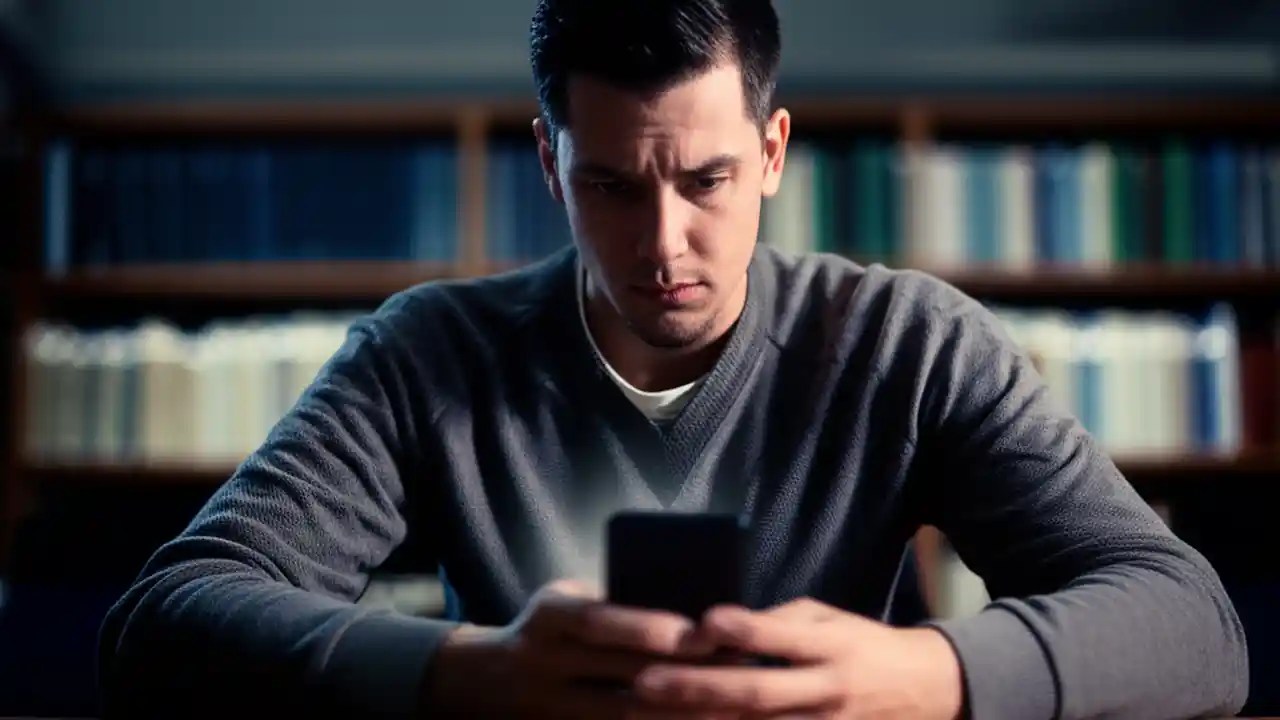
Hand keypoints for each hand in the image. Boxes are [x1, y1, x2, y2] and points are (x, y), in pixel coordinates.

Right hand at [423, 579, 724, 718]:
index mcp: (549, 616)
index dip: (650, 628)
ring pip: (624, 717)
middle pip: (621, 674)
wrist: (483, 681)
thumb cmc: (549, 628)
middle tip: (740, 672)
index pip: (600, 621)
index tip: (703, 634)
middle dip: (684, 674)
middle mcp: (544, 662)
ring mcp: (550, 708)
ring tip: (731, 706)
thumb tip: (691, 604)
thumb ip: (613, 602)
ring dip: (681, 713)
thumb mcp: (566, 600)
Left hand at [630, 598, 964, 719]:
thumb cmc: (861, 646)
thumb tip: (716, 628)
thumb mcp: (829, 618)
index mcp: (829, 645)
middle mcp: (827, 691)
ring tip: (648, 718)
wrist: (930, 692)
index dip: (744, 629)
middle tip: (644, 684)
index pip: (782, 636)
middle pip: (758, 695)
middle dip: (699, 690)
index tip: (702, 622)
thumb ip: (778, 622)